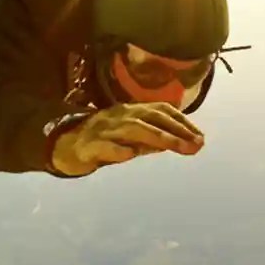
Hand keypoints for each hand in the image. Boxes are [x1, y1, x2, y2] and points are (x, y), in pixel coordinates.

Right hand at [50, 102, 204, 176]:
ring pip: (133, 129)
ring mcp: (103, 130)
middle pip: (151, 118)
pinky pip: (105, 147)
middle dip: (176, 130)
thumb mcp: (130, 137)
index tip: (199, 136)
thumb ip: (152, 139)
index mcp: (130, 111)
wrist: (65, 146)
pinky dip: (118, 150)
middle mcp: (119, 116)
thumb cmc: (103, 140)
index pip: (161, 110)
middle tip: (197, 144)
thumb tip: (179, 142)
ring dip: (158, 138)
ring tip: (177, 147)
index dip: (182, 121)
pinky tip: (131, 155)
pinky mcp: (89, 146)